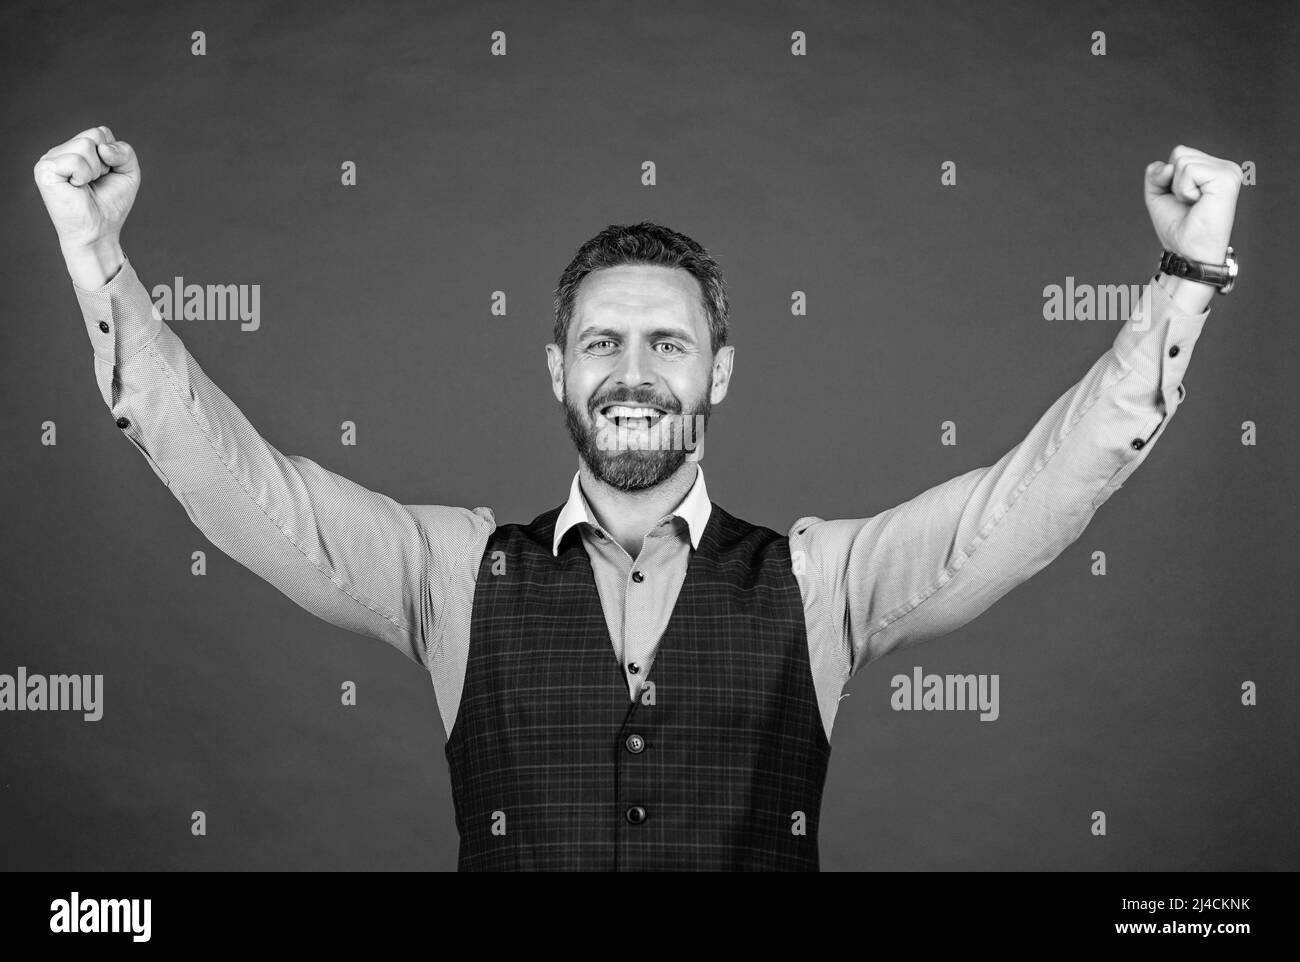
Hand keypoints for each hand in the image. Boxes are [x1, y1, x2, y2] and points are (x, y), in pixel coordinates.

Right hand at [33, 126, 139, 261]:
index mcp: (76, 149)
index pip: (101, 132)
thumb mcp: (128, 174)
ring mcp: (50, 159)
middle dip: (105, 163)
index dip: (113, 155)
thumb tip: (102, 147)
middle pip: (95, 135)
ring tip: (85, 186)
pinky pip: (75, 160)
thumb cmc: (110, 205)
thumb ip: (124, 151)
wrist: (98, 232)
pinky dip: (83, 176)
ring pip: (85, 145)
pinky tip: (76, 188)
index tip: (106, 176)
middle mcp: (61, 151)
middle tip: (95, 183)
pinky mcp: (45, 169)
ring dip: (94, 171)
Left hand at [1144, 145, 1242, 264]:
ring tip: (1194, 204)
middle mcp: (1225, 167)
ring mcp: (1228, 171)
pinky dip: (1184, 190)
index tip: (1182, 200)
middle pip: (1179, 153)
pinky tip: (1198, 203)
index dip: (1168, 178)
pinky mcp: (1226, 177)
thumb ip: (1156, 173)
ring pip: (1182, 160)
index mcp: (1214, 169)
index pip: (1179, 153)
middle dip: (1172, 181)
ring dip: (1179, 188)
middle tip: (1188, 203)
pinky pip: (1188, 170)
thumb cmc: (1177, 227)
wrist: (1187, 251)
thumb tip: (1168, 165)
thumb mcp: (1158, 194)